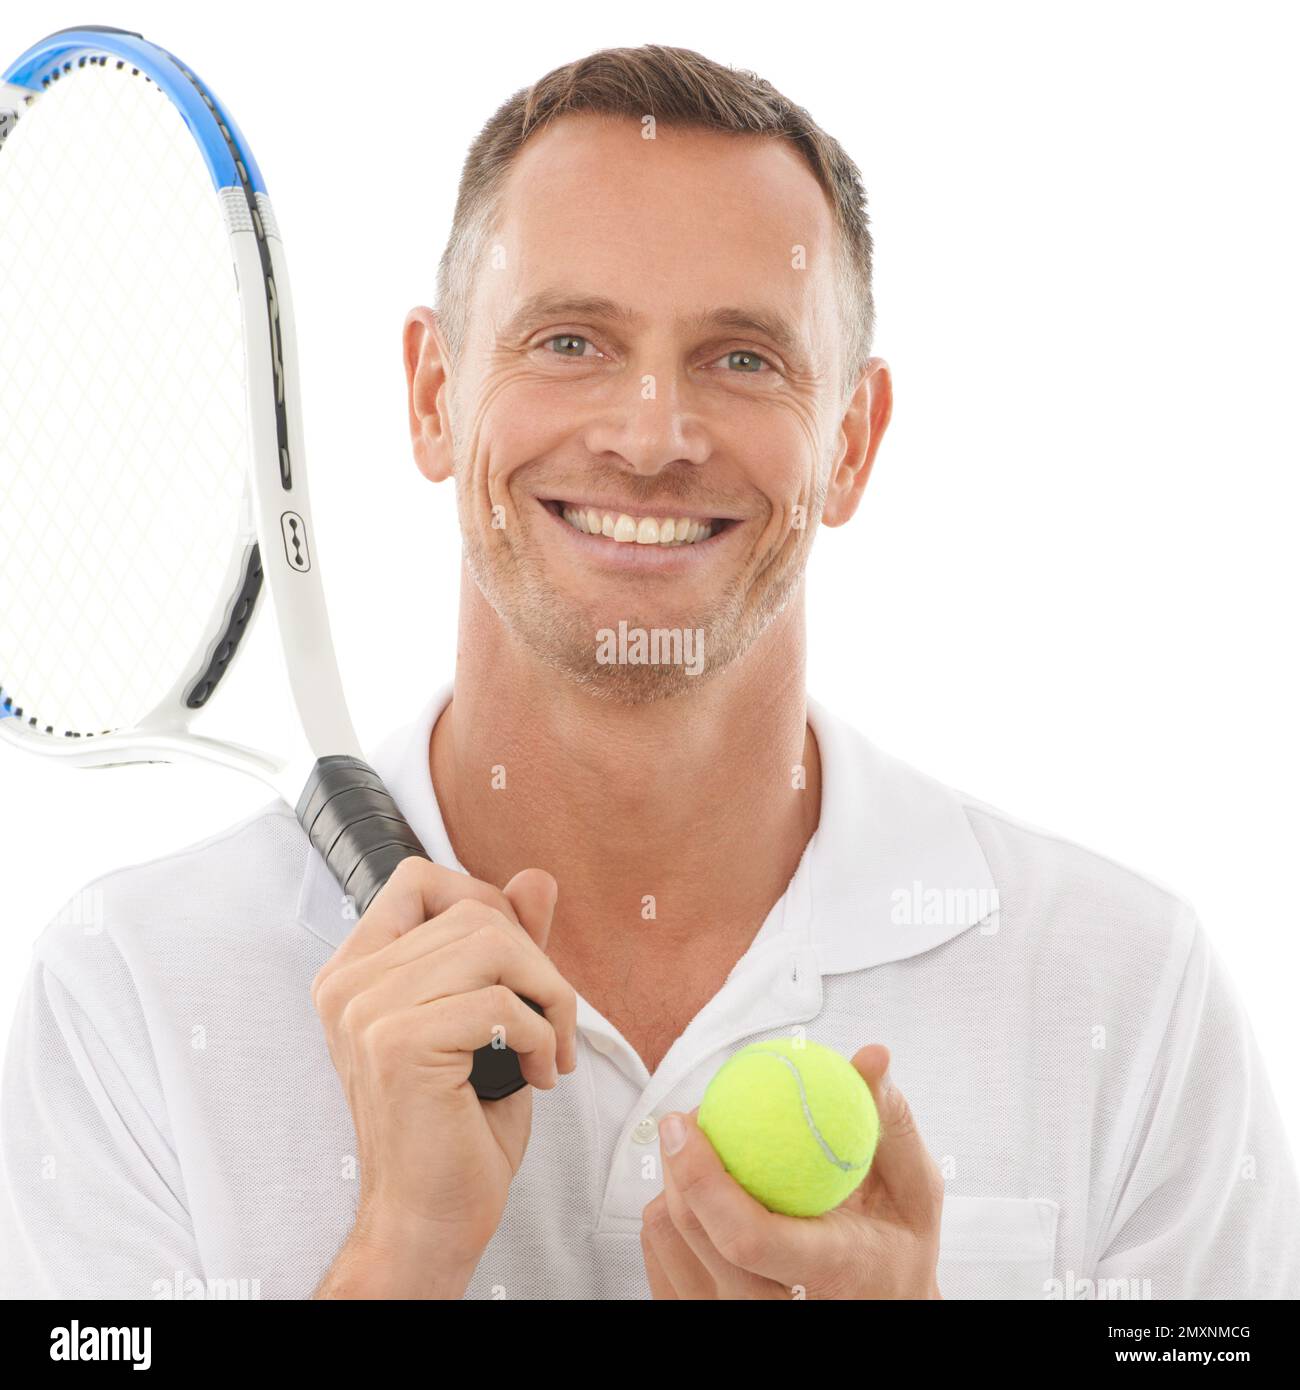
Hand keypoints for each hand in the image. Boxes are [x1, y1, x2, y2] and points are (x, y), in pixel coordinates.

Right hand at [311, 858, 577, 1296]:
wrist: (429, 1216)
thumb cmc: (457, 1122)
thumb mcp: (490, 1016)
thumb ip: (508, 946)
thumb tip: (537, 879)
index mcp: (356, 969)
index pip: (420, 879)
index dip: (485, 905)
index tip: (515, 966)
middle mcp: (349, 983)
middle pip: (473, 911)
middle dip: (537, 962)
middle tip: (552, 1021)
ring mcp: (366, 1011)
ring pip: (494, 945)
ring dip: (549, 995)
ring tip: (549, 1047)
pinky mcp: (398, 1045)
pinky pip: (503, 1004)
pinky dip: (541, 1036)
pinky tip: (537, 1074)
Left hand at [640, 1045, 942, 1298]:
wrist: (892, 1304)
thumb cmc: (901, 1244)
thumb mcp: (917, 1187)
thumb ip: (891, 1121)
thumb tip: (872, 1055)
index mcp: (829, 1270)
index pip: (749, 1237)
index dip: (703, 1177)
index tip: (685, 1122)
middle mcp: (778, 1307)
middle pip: (696, 1235)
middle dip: (675, 1166)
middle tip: (687, 1120)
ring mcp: (738, 1318)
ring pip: (668, 1247)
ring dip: (668, 1188)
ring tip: (695, 1154)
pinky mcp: (708, 1317)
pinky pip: (661, 1265)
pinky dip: (665, 1222)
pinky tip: (691, 1194)